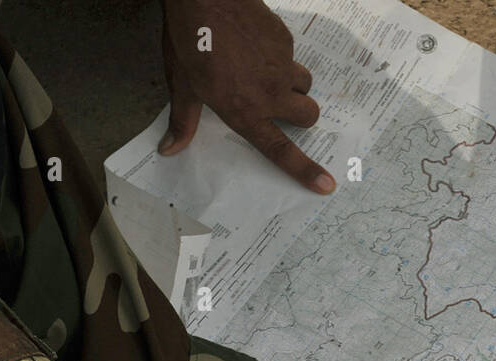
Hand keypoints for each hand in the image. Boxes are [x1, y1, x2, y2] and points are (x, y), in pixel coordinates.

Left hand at [157, 0, 333, 193]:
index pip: (280, 149)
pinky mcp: (286, 41)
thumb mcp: (183, 85)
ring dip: (294, 85)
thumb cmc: (191, 41)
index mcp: (245, 112)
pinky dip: (280, 56)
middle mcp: (270, 93)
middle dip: (301, 115)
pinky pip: (292, 55)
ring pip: (305, 83)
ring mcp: (282, 66)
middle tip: (283, 107)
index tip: (327, 185)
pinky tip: (257, 45)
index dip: (305, 170)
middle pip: (308, 115)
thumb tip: (169, 149)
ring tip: (268, 74)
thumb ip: (183, 120)